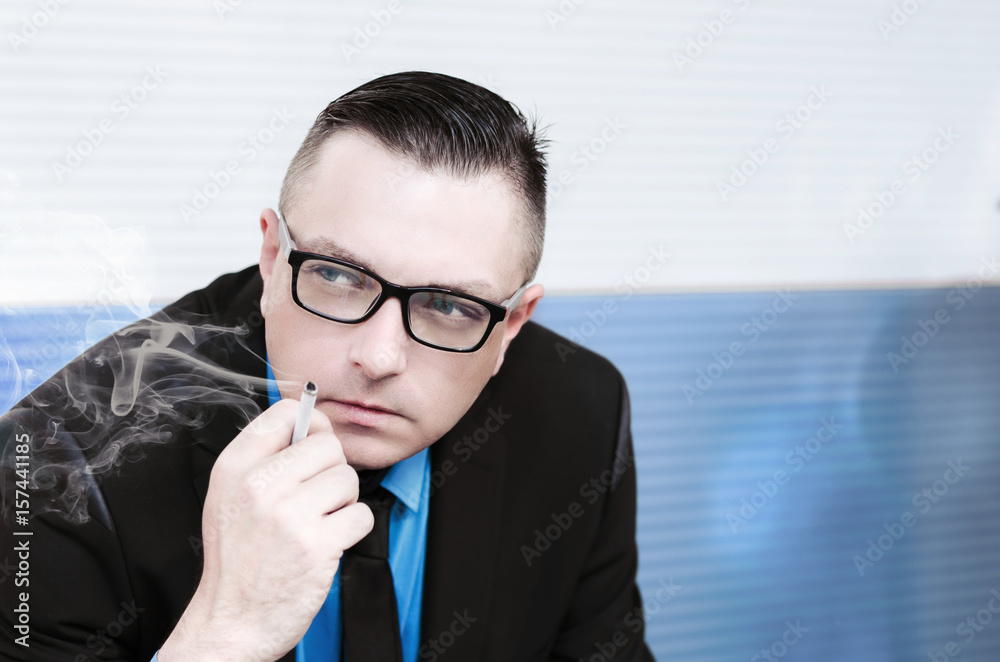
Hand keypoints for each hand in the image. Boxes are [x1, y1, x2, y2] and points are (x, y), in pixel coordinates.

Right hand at [159, 399, 373, 661]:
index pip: (286, 413)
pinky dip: (352, 529)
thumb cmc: (238, 558)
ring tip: (316, 524)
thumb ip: (264, 456)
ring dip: (342, 503)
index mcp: (235, 467)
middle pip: (328, 445)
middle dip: (331, 471)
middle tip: (313, 500)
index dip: (311, 426)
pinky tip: (327, 543)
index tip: (312, 449)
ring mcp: (289, 515)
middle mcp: (259, 485)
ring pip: (348, 479)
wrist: (231, 620)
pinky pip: (361, 514)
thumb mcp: (230, 495)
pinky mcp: (317, 544)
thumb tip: (310, 420)